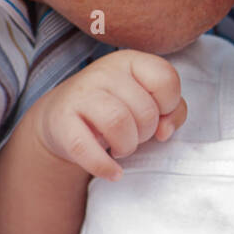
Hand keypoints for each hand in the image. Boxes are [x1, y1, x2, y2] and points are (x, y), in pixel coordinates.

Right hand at [32, 49, 187, 180]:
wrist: (60, 118)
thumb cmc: (114, 109)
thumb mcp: (147, 100)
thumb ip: (173, 110)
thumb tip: (165, 131)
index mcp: (130, 61)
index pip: (166, 79)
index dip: (169, 105)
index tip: (157, 116)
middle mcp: (104, 72)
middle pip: (146, 110)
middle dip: (147, 133)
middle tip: (133, 135)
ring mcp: (80, 94)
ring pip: (119, 123)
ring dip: (127, 146)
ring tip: (120, 148)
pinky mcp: (61, 121)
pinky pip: (85, 148)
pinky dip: (104, 166)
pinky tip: (112, 172)